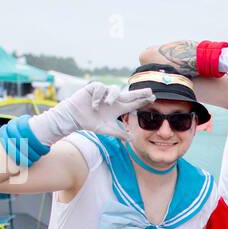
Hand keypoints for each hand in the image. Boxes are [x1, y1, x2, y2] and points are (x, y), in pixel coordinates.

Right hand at [30, 82, 154, 143]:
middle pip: (129, 94)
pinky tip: (94, 105)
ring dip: (112, 96)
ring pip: (114, 90)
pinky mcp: (94, 88)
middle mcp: (113, 99)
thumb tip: (131, 140)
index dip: (142, 101)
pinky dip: (98, 98)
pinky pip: (100, 89)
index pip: (133, 103)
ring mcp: (104, 93)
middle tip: (150, 91)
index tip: (153, 98)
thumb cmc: (90, 122)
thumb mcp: (106, 129)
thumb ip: (119, 133)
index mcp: (118, 108)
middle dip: (139, 93)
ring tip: (109, 104)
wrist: (75, 117)